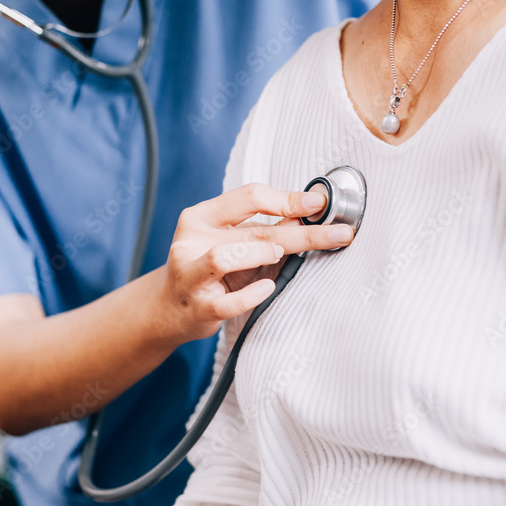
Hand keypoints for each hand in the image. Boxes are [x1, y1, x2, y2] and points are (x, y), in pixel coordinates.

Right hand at [157, 183, 353, 342]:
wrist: (170, 309)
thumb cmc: (209, 272)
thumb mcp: (232, 242)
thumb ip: (264, 229)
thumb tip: (309, 215)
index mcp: (201, 217)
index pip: (249, 197)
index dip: (287, 199)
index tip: (319, 203)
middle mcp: (191, 242)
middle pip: (253, 230)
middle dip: (300, 231)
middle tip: (335, 234)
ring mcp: (191, 275)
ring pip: (225, 258)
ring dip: (262, 254)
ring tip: (282, 255)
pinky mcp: (199, 308)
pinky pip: (229, 301)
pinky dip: (252, 295)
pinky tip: (268, 288)